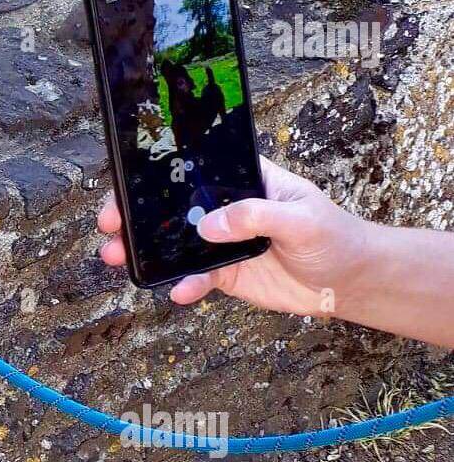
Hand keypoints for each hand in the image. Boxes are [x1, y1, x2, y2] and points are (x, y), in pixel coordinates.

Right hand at [96, 157, 372, 316]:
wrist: (351, 281)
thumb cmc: (335, 236)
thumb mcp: (302, 218)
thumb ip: (256, 216)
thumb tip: (209, 226)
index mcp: (241, 179)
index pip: (191, 169)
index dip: (154, 173)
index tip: (126, 185)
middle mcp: (224, 207)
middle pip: (169, 205)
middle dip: (134, 215)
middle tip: (109, 225)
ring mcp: (222, 242)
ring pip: (173, 243)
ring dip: (144, 251)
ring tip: (118, 259)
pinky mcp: (226, 274)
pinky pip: (196, 278)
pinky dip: (185, 285)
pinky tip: (179, 292)